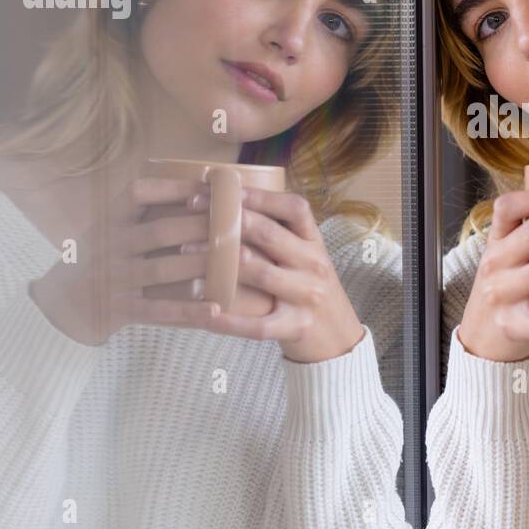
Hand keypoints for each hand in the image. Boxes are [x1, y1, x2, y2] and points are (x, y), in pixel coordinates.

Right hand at [29, 177, 220, 345]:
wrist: (56, 305)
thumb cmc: (98, 259)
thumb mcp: (110, 229)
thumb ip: (143, 213)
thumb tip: (201, 190)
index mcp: (109, 221)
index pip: (138, 194)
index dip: (175, 188)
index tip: (210, 187)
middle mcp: (110, 246)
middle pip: (160, 231)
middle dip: (201, 226)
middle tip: (240, 225)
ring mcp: (114, 280)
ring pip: (162, 269)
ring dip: (202, 264)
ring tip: (238, 261)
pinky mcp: (120, 310)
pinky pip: (157, 310)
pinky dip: (187, 311)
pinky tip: (215, 309)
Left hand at [194, 186, 364, 363]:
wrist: (340, 338)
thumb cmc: (310, 290)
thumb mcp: (305, 258)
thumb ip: (279, 238)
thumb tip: (231, 209)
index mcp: (314, 243)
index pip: (294, 209)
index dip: (260, 196)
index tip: (225, 190)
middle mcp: (313, 265)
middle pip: (271, 236)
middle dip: (231, 222)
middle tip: (195, 214)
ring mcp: (307, 297)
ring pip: (262, 274)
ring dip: (223, 263)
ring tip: (188, 254)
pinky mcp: (296, 327)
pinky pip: (260, 325)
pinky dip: (231, 321)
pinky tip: (206, 315)